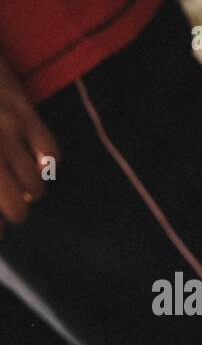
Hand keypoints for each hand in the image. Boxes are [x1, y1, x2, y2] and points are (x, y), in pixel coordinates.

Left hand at [0, 55, 58, 233]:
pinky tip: (33, 161)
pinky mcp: (26, 110)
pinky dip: (45, 164)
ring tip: (19, 184)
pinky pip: (52, 154)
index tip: (0, 234)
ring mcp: (9, 129)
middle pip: (16, 208)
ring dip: (28, 191)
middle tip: (8, 208)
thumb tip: (1, 201)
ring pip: (36, 187)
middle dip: (12, 214)